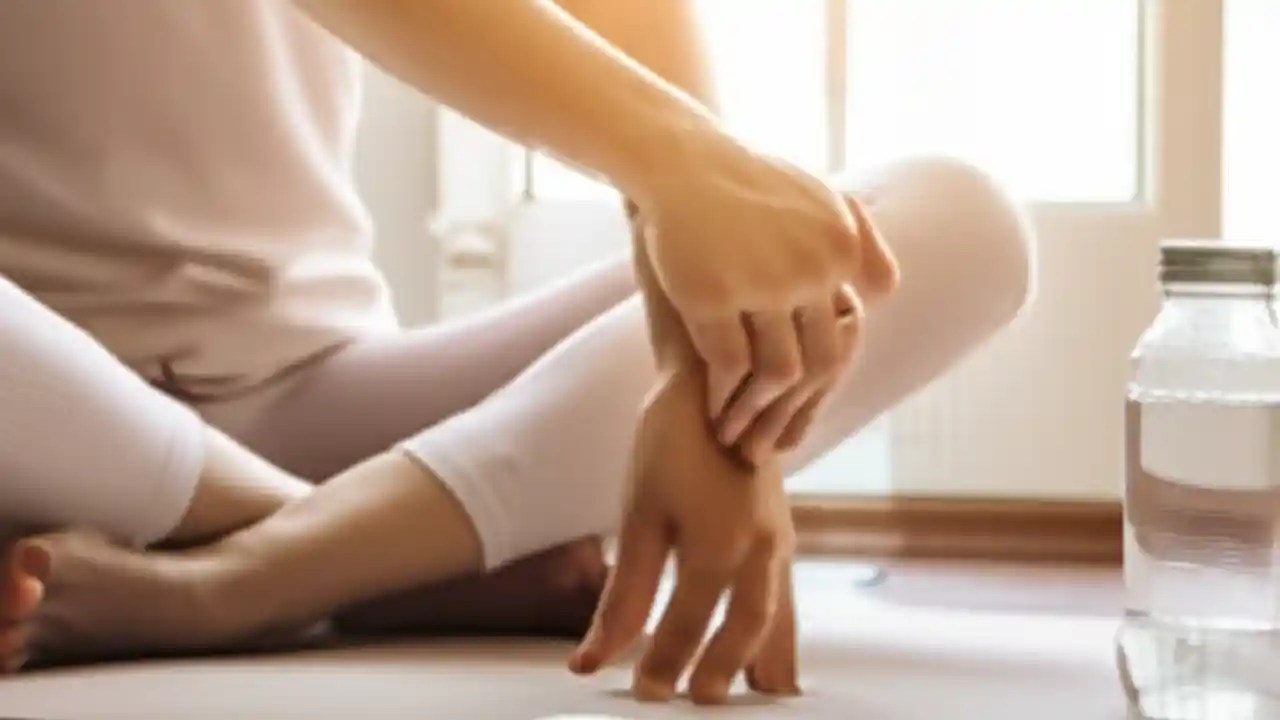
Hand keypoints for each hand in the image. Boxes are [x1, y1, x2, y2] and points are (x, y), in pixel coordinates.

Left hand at [568, 368, 794, 704]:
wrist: (715, 384)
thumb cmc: (670, 444)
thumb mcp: (637, 515)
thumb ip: (623, 596)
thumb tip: (590, 661)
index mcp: (718, 546)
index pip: (684, 627)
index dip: (661, 666)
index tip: (640, 695)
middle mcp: (759, 550)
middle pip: (742, 633)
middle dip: (717, 674)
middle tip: (695, 705)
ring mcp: (779, 542)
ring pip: (778, 622)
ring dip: (763, 666)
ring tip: (759, 702)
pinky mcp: (784, 534)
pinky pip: (788, 599)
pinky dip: (781, 637)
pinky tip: (771, 661)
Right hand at [636, 145, 898, 461]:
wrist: (682, 158)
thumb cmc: (747, 182)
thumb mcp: (818, 198)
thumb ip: (857, 242)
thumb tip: (881, 295)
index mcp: (841, 248)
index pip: (847, 339)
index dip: (825, 382)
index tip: (798, 411)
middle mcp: (812, 268)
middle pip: (820, 365)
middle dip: (792, 414)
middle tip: (766, 446)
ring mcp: (763, 283)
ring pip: (777, 372)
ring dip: (756, 413)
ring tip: (732, 433)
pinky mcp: (712, 295)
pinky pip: (726, 364)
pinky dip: (720, 395)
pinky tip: (707, 408)